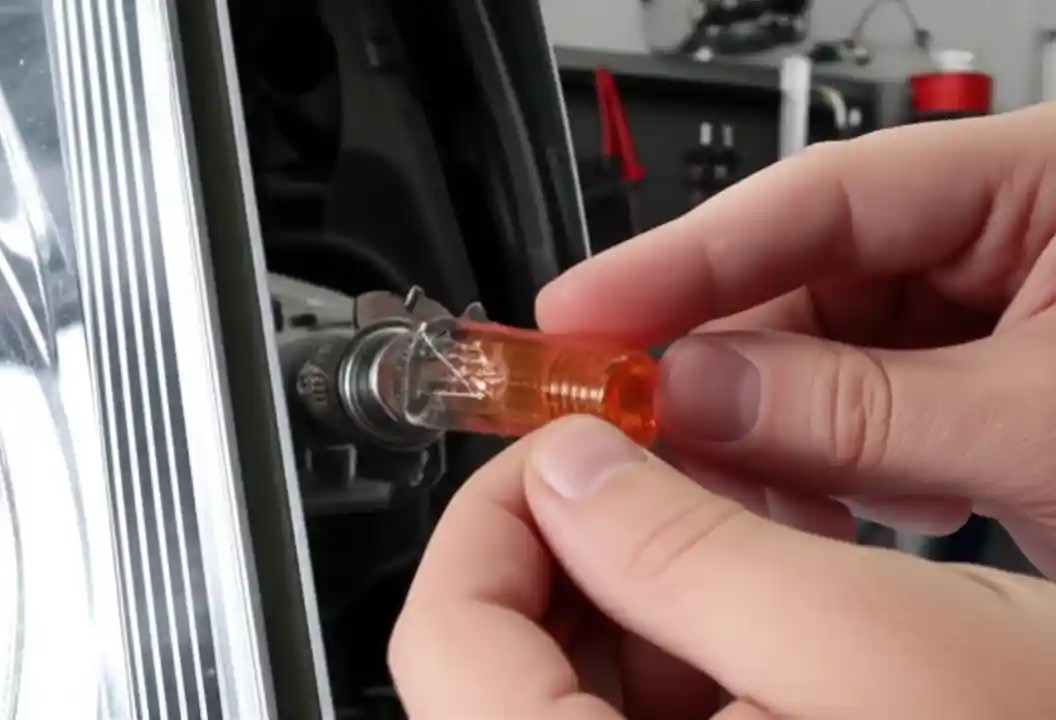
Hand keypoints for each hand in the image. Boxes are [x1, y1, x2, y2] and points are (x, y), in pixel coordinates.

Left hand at [389, 417, 1055, 718]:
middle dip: (579, 549)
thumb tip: (570, 475)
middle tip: (665, 479)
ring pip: (562, 690)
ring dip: (639, 593)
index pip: (443, 640)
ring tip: (745, 540)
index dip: (495, 513)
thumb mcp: (869, 639)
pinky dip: (684, 649)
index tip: (566, 447)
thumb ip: (683, 552)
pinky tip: (764, 608)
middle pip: (493, 664)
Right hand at [537, 102, 1055, 573]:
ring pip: (818, 362)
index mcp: (1040, 183)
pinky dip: (824, 470)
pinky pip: (857, 413)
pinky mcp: (968, 392)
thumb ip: (864, 411)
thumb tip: (694, 394)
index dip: (686, 257)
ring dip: (772, 442)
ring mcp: (985, 316)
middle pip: (806, 284)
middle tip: (632, 429)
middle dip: (724, 377)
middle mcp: (1002, 238)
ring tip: (760, 499)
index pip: (825, 196)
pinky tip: (828, 507)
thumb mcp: (1041, 429)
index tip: (579, 312)